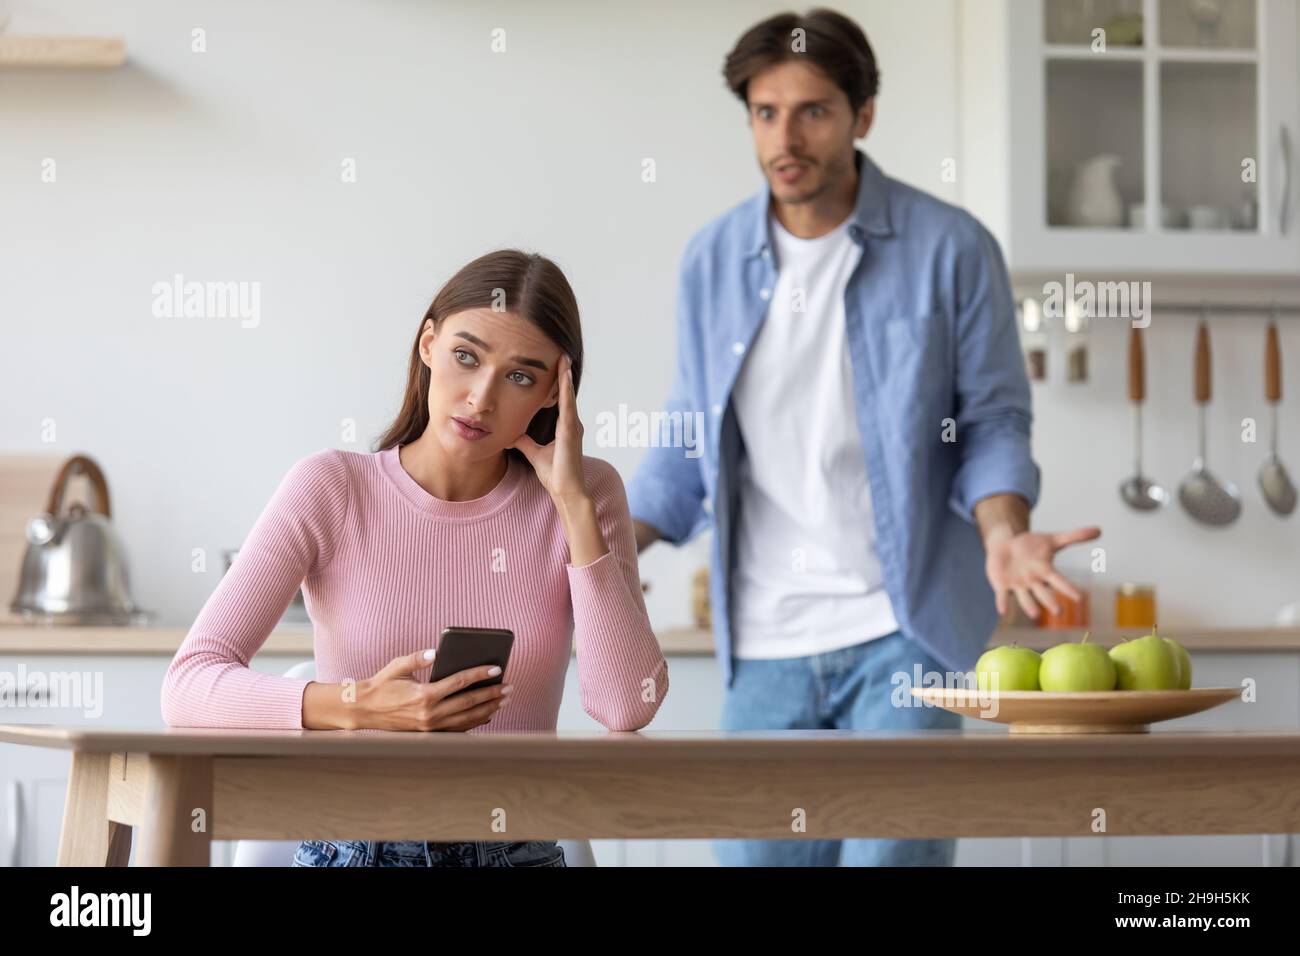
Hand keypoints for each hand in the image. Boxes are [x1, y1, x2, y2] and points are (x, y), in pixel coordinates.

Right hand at [353, 650, 512, 731]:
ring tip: (503, 700)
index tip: (497, 669)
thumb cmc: (382, 684)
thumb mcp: (397, 666)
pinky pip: (458, 729)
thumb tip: (437, 652)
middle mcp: (429, 713)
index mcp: (424, 694)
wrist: (364, 710)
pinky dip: (475, 721)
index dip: (480, 675)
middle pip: (469, 702)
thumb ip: (418, 658)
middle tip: (509, 687)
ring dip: (488, 709)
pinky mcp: (429, 733)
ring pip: (467, 719)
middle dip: (492, 694)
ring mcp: (430, 726)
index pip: (460, 683)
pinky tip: (487, 714)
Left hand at [509, 352, 588, 504]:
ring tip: (564, 359)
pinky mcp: (571, 432)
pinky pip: (568, 406)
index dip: (559, 384)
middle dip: (564, 374)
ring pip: (569, 396)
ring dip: (566, 377)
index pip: (561, 400)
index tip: (557, 367)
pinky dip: (566, 391)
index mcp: (565, 428)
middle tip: (562, 354)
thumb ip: (524, 441)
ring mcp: (573, 427)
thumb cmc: (555, 475)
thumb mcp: (534, 453)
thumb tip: (510, 434)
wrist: (566, 491)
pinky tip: (564, 377)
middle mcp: (572, 424)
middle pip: (567, 394)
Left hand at [985, 526, 1100, 619]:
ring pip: (1024, 598)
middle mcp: (1033, 582)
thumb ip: (1075, 536)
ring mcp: (1017, 585)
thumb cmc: (1031, 546)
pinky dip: (1002, 603)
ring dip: (1029, 606)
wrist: (1005, 546)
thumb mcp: (1052, 540)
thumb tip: (1099, 530)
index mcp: (1046, 572)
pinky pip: (1002, 595)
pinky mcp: (1002, 585)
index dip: (1068, 589)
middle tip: (1059, 612)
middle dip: (1050, 602)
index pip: (1060, 581)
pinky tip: (1002, 611)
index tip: (1079, 598)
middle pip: (1043, 594)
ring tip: (1034, 614)